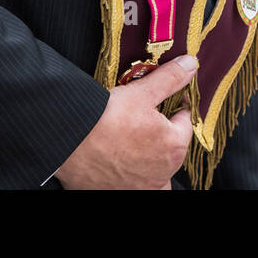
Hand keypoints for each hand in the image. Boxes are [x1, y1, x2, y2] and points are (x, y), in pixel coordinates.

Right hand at [55, 56, 198, 188]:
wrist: (66, 143)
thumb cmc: (104, 120)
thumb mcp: (141, 92)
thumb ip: (171, 79)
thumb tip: (190, 64)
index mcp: (175, 145)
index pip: (184, 118)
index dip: (172, 104)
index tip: (158, 99)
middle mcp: (164, 171)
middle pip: (171, 144)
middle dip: (161, 130)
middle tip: (141, 117)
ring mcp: (144, 186)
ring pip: (158, 168)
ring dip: (152, 157)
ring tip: (132, 141)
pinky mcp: (122, 193)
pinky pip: (140, 187)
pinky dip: (137, 178)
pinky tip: (126, 166)